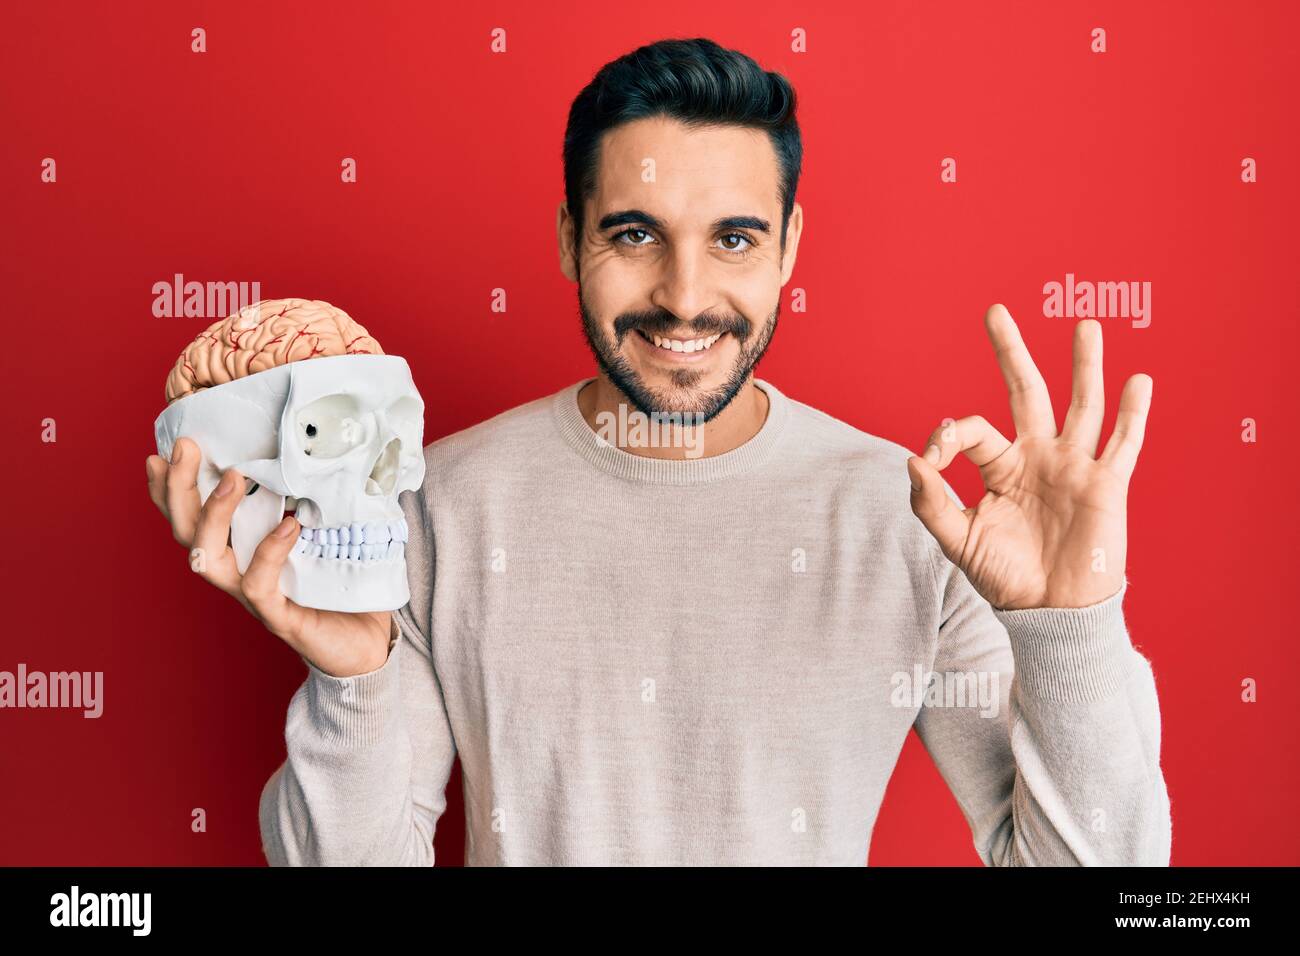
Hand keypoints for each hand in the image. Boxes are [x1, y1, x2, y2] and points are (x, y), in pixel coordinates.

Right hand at [145, 436, 393, 676]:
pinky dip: (270, 552)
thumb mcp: (329, 531)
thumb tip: (327, 448)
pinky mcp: (280, 617)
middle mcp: (237, 572)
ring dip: (215, 514)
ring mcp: (254, 596)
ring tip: (233, 477)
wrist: (368, 642)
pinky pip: (259, 585)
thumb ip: (315, 497)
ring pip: (209, 559)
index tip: (169, 448)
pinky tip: (288, 525)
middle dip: (178, 488)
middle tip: (186, 447)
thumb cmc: (344, 584)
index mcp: (240, 549)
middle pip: (186, 532)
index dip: (171, 487)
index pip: (192, 517)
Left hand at [907, 304, 1151, 609]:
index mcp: (1000, 467)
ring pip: (1081, 405)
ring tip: (1086, 325)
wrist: (1049, 613)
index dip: (948, 434)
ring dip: (1084, 365)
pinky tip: (1138, 381)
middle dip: (1011, 353)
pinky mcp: (1106, 485)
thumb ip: (931, 502)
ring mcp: (1074, 467)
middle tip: (995, 312)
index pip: (972, 429)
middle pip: (1025, 392)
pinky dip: (1133, 414)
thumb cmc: (1004, 577)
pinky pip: (1123, 444)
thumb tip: (912, 459)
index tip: (934, 453)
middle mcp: (1037, 457)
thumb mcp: (958, 541)